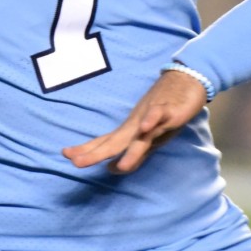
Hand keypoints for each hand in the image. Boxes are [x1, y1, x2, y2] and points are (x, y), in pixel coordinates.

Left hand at [62, 69, 207, 173]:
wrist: (185, 81)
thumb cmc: (163, 111)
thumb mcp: (147, 137)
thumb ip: (130, 153)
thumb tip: (111, 169)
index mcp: (130, 132)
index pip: (104, 143)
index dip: (87, 149)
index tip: (65, 154)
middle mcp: (136, 126)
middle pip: (114, 142)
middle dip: (96, 153)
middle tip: (75, 162)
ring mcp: (152, 118)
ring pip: (138, 136)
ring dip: (129, 150)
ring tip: (120, 167)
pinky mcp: (170, 111)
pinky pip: (160, 116)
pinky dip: (152, 121)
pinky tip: (145, 127)